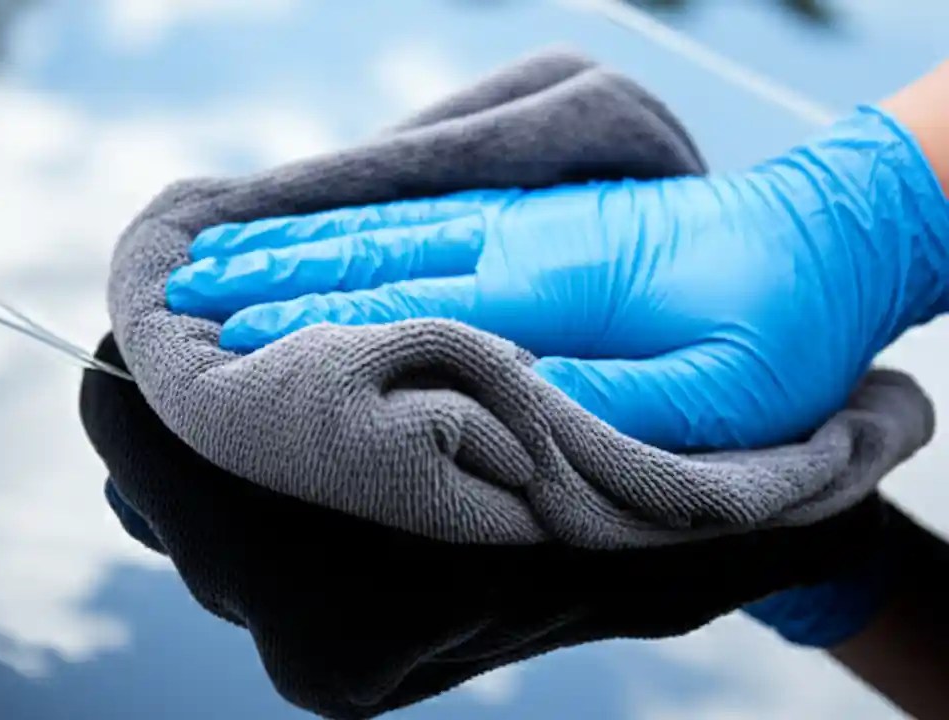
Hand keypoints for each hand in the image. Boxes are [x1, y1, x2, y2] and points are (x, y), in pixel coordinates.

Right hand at [167, 106, 948, 451]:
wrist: (828, 241)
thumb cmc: (777, 332)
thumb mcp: (713, 392)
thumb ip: (603, 399)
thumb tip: (494, 397)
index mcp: (550, 287)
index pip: (400, 302)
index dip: (307, 319)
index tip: (222, 330)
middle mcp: (518, 242)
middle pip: (372, 252)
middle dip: (273, 272)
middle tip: (183, 287)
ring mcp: (522, 223)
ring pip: (388, 226)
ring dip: (297, 240)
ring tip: (218, 250)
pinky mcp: (533, 221)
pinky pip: (422, 215)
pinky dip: (354, 219)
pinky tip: (313, 227)